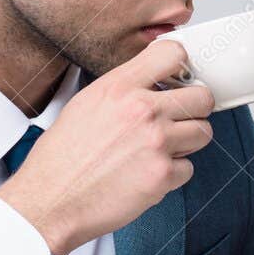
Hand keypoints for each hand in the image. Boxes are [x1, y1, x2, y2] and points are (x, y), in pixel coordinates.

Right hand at [0, 40, 213, 254]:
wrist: (50, 200)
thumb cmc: (61, 158)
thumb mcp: (86, 104)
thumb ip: (123, 90)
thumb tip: (153, 83)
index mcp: (120, 87)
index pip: (173, 54)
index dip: (182, 67)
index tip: (180, 79)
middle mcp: (142, 110)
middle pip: (202, 97)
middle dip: (195, 109)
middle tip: (181, 119)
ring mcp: (156, 142)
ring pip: (203, 132)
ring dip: (187, 142)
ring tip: (162, 149)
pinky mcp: (162, 175)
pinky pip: (189, 169)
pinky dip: (173, 175)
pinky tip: (148, 174)